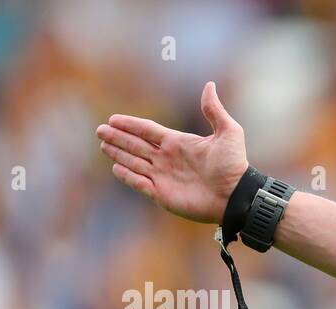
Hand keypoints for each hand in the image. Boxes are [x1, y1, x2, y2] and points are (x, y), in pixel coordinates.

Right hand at [96, 81, 248, 224]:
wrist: (236, 196)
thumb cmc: (234, 166)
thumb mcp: (228, 132)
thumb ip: (214, 110)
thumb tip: (210, 85)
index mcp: (178, 143)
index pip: (147, 131)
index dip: (130, 124)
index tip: (113, 119)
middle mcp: (168, 159)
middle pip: (136, 145)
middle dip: (118, 138)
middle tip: (100, 130)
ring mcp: (164, 177)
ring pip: (134, 162)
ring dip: (118, 154)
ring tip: (103, 146)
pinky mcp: (163, 194)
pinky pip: (139, 183)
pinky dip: (127, 175)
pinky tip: (116, 167)